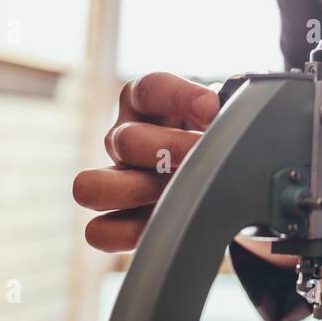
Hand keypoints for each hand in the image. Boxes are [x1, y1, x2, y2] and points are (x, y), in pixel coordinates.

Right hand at [73, 73, 296, 267]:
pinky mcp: (117, 218)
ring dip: (139, 193)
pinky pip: (99, 232)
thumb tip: (229, 118)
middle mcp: (125, 136)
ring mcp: (117, 177)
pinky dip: (132, 232)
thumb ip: (230, 108)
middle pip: (123, 141)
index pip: (152, 87)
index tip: (212, 110)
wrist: (220, 169)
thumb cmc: (218, 135)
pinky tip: (166, 222)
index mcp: (149, 101)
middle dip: (169, 152)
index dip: (182, 97)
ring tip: (177, 193)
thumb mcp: (227, 113)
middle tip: (203, 159)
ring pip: (91, 186)